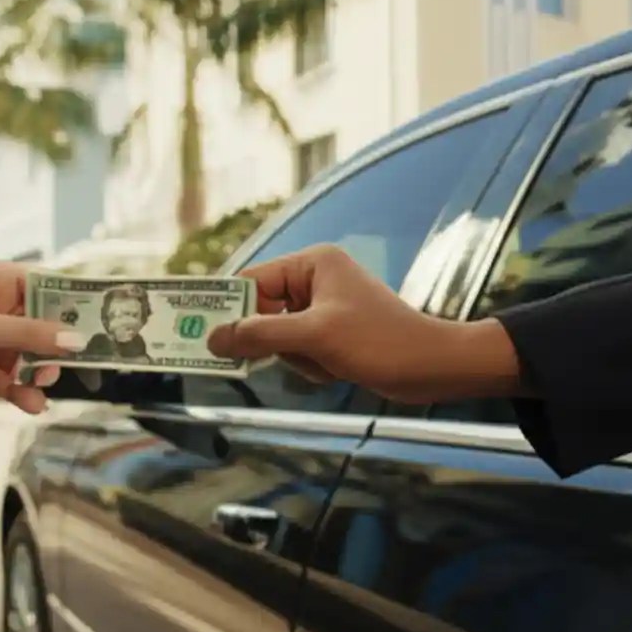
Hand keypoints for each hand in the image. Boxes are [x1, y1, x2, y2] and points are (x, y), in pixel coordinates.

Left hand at [0, 260, 70, 412]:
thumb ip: (28, 334)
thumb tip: (76, 339)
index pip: (49, 291)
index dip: (75, 310)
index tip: (101, 332)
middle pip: (40, 328)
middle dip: (53, 352)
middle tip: (58, 372)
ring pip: (22, 356)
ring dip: (33, 377)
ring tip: (41, 396)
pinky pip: (1, 375)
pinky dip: (14, 389)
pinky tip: (29, 405)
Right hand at [206, 245, 521, 403]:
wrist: (433, 368)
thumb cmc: (381, 341)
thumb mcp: (314, 337)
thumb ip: (260, 334)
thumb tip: (213, 338)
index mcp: (312, 263)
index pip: (252, 282)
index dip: (227, 309)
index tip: (198, 333)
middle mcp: (316, 279)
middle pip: (262, 314)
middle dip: (279, 342)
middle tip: (298, 352)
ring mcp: (324, 308)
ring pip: (280, 339)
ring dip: (300, 359)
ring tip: (331, 361)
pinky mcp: (333, 334)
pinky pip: (301, 352)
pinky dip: (314, 367)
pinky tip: (340, 369)